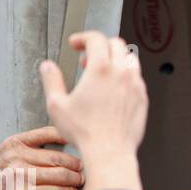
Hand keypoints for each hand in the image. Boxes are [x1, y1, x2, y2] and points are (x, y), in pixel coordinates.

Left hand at [0, 127, 82, 189]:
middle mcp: (19, 174)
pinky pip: (46, 134)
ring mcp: (18, 155)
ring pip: (57, 157)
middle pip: (60, 174)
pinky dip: (61, 136)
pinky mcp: (18, 141)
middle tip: (80, 180)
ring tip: (77, 167)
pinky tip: (70, 142)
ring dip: (72, 162)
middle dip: (75, 178)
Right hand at [39, 31, 148, 189]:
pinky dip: (124, 74)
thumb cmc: (85, 132)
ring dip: (114, 59)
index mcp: (100, 69)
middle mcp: (121, 72)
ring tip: (100, 74)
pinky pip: (136, 76)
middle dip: (99, 46)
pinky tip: (112, 89)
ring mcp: (135, 84)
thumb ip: (52, 80)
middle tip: (86, 59)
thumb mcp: (57, 105)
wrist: (110, 151)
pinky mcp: (143, 96)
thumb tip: (47, 66)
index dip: (83, 37)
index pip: (96, 39)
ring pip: (129, 58)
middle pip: (116, 44)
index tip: (76, 43)